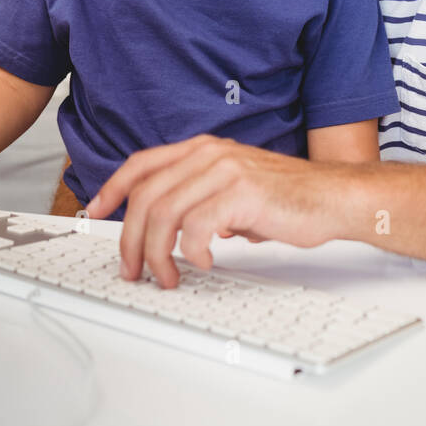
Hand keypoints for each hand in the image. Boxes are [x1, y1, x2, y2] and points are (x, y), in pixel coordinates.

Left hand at [85, 135, 359, 287]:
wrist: (332, 197)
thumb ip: (200, 198)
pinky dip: (192, 252)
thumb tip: (169, 229)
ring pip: (164, 213)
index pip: (141, 164)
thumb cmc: (286, 198)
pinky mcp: (242, 193)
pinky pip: (197, 227)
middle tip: (133, 269)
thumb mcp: (233, 188)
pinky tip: (204, 264)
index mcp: (202, 149)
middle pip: (145, 195)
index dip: (112, 189)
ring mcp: (225, 170)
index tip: (94, 212)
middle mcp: (209, 154)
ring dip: (157, 254)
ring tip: (167, 276)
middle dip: (130, 238)